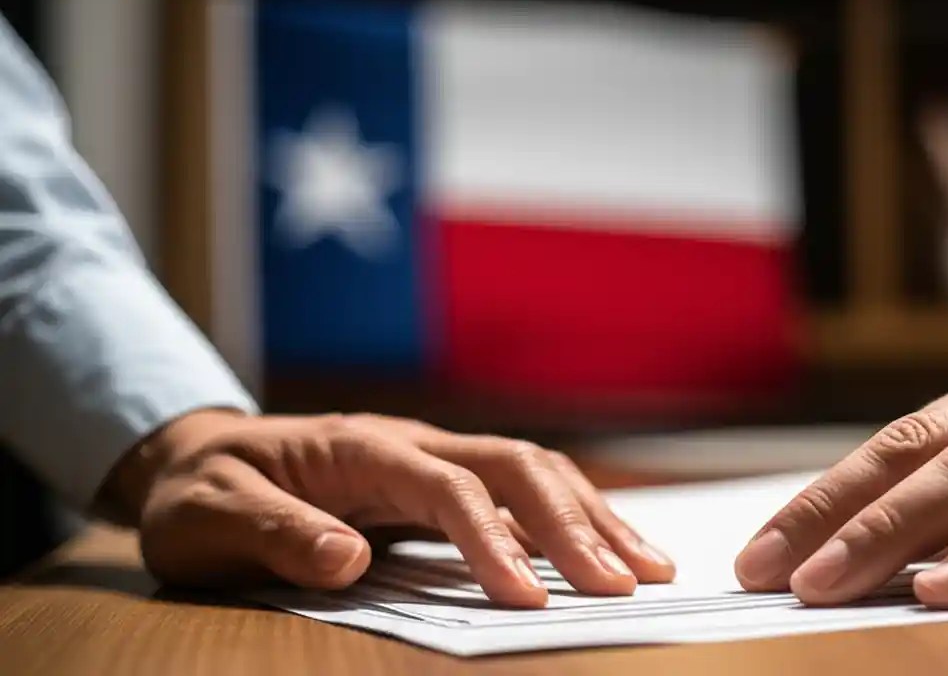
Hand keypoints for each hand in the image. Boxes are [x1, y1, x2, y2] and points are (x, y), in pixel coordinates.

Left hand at [98, 411, 673, 606]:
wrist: (203, 457)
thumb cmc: (204, 492)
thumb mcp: (210, 516)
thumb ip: (275, 533)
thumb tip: (348, 559)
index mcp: (361, 448)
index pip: (448, 487)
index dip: (494, 540)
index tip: (528, 601)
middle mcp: (412, 441)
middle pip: (514, 465)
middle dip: (575, 523)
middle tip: (627, 585)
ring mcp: (432, 454)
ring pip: (532, 469)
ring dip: (592, 514)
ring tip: (650, 566)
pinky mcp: (441, 477)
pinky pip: (521, 487)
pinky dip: (573, 515)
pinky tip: (606, 548)